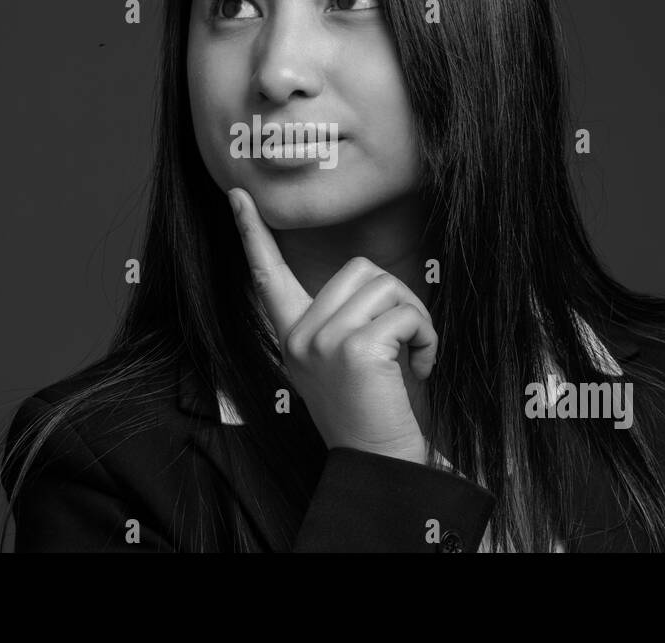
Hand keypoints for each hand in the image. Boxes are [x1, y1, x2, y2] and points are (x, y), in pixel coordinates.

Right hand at [227, 186, 435, 464]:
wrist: (382, 467)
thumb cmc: (375, 415)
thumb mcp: (346, 362)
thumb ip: (344, 322)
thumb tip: (371, 282)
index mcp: (292, 337)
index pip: (267, 275)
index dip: (252, 234)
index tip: (237, 197)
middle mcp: (300, 336)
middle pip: (360, 269)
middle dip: (398, 297)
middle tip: (408, 340)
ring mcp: (323, 341)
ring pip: (387, 286)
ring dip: (417, 318)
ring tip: (415, 357)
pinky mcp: (355, 348)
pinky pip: (406, 314)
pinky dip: (427, 338)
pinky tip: (421, 369)